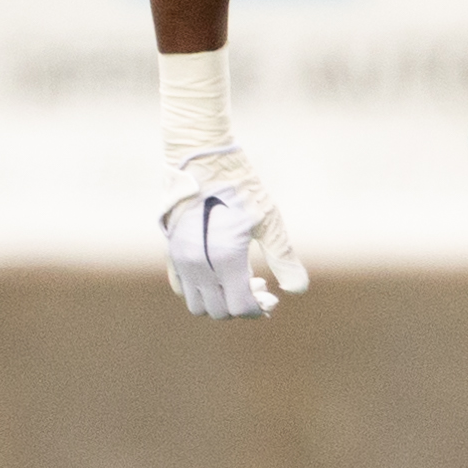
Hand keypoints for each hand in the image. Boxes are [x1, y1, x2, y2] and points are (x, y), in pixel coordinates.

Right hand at [161, 146, 307, 319]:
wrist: (200, 155)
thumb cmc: (239, 185)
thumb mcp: (268, 220)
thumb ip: (283, 258)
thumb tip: (297, 290)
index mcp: (224, 258)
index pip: (240, 307)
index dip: (259, 309)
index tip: (272, 297)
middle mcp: (197, 264)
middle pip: (219, 311)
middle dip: (241, 306)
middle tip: (259, 286)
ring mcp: (179, 259)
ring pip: (197, 304)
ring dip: (219, 301)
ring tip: (237, 280)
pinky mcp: (170, 250)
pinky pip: (181, 287)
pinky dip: (200, 290)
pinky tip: (218, 273)